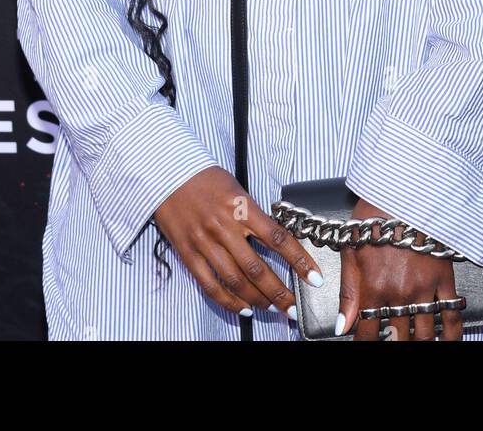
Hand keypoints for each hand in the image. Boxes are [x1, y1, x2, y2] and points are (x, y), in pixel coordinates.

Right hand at [153, 166, 323, 322]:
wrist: (168, 173)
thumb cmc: (207, 179)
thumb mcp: (237, 189)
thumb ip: (255, 215)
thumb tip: (278, 241)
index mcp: (241, 207)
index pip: (277, 238)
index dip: (299, 260)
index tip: (315, 277)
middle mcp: (224, 226)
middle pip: (257, 268)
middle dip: (280, 292)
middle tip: (294, 308)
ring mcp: (204, 242)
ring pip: (236, 281)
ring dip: (258, 300)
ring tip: (273, 309)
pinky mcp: (188, 253)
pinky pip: (210, 284)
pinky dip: (229, 301)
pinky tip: (244, 308)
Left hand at [337, 197, 463, 340]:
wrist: (405, 193)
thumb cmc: (374, 217)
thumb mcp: (351, 250)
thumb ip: (348, 291)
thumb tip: (342, 326)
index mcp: (374, 288)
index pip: (368, 331)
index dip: (365, 342)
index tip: (365, 342)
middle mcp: (400, 294)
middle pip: (397, 337)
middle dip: (392, 343)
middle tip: (391, 341)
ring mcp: (424, 288)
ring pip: (424, 332)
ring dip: (419, 342)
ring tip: (415, 343)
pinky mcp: (444, 279)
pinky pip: (452, 315)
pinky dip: (450, 334)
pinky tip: (446, 342)